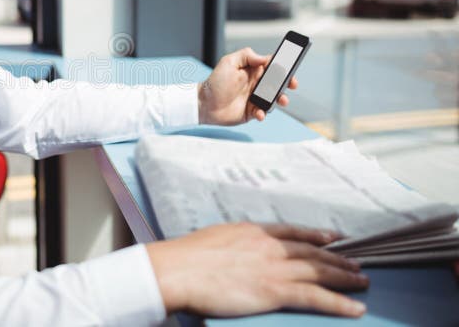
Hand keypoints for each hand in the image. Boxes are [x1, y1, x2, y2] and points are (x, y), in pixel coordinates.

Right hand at [146, 223, 368, 317]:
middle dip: (337, 258)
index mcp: (253, 231)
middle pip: (312, 252)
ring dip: (344, 277)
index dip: (316, 235)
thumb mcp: (214, 239)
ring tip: (362, 281)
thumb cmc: (186, 258)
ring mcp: (273, 267)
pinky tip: (355, 308)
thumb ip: (233, 243)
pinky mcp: (274, 290)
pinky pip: (315, 297)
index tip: (333, 237)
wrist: (177, 269)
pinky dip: (338, 303)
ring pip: (320, 271)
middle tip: (357, 264)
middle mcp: (269, 245)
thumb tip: (235, 251)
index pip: (293, 232)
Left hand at [198, 47, 296, 124]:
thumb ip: (246, 55)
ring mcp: (254, 98)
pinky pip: (263, 112)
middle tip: (291, 85)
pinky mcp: (251, 111)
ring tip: (281, 100)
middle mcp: (256, 84)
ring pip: (273, 98)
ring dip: (280, 99)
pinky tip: (259, 113)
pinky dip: (263, 113)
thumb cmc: (215, 82)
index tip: (290, 69)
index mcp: (252, 71)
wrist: (204, 104)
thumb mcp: (228, 62)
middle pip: (277, 83)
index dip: (283, 67)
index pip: (272, 66)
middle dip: (287, 84)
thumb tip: (264, 57)